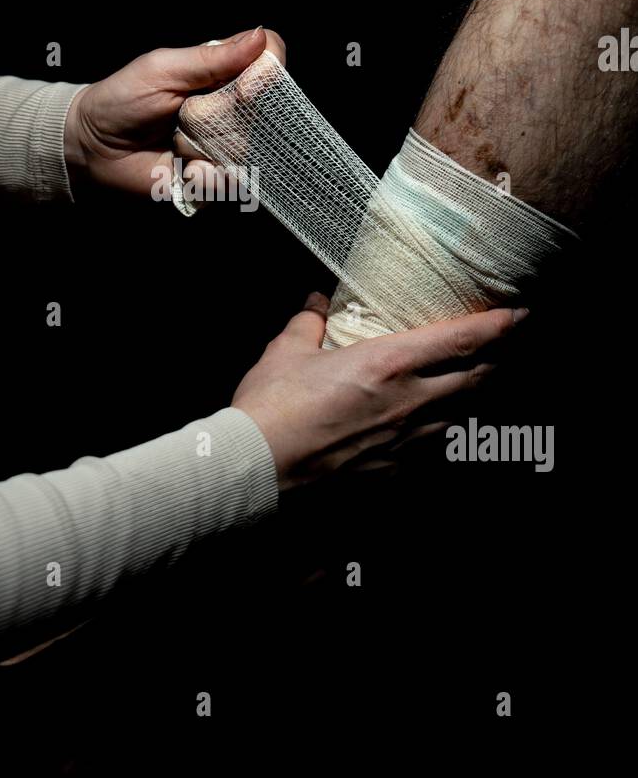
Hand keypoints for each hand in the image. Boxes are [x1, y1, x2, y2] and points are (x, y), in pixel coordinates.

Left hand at [63, 27, 285, 196]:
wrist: (93, 148)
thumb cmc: (122, 99)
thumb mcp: (163, 69)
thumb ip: (212, 58)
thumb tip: (261, 37)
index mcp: (223, 72)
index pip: (271, 60)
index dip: (268, 73)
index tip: (245, 87)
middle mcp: (233, 107)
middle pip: (263, 111)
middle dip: (220, 116)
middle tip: (185, 115)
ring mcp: (227, 144)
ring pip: (245, 147)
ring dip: (204, 146)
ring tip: (176, 142)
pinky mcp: (217, 178)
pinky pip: (230, 180)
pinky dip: (201, 175)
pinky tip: (180, 168)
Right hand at [232, 294, 527, 489]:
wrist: (258, 475)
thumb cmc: (271, 410)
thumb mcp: (286, 354)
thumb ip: (308, 324)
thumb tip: (316, 302)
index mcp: (389, 363)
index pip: (463, 339)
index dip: (499, 324)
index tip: (519, 313)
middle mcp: (411, 402)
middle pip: (477, 378)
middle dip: (498, 359)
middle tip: (508, 345)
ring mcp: (407, 442)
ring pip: (463, 415)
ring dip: (476, 396)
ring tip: (481, 382)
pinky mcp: (396, 474)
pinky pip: (437, 449)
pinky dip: (448, 433)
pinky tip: (443, 430)